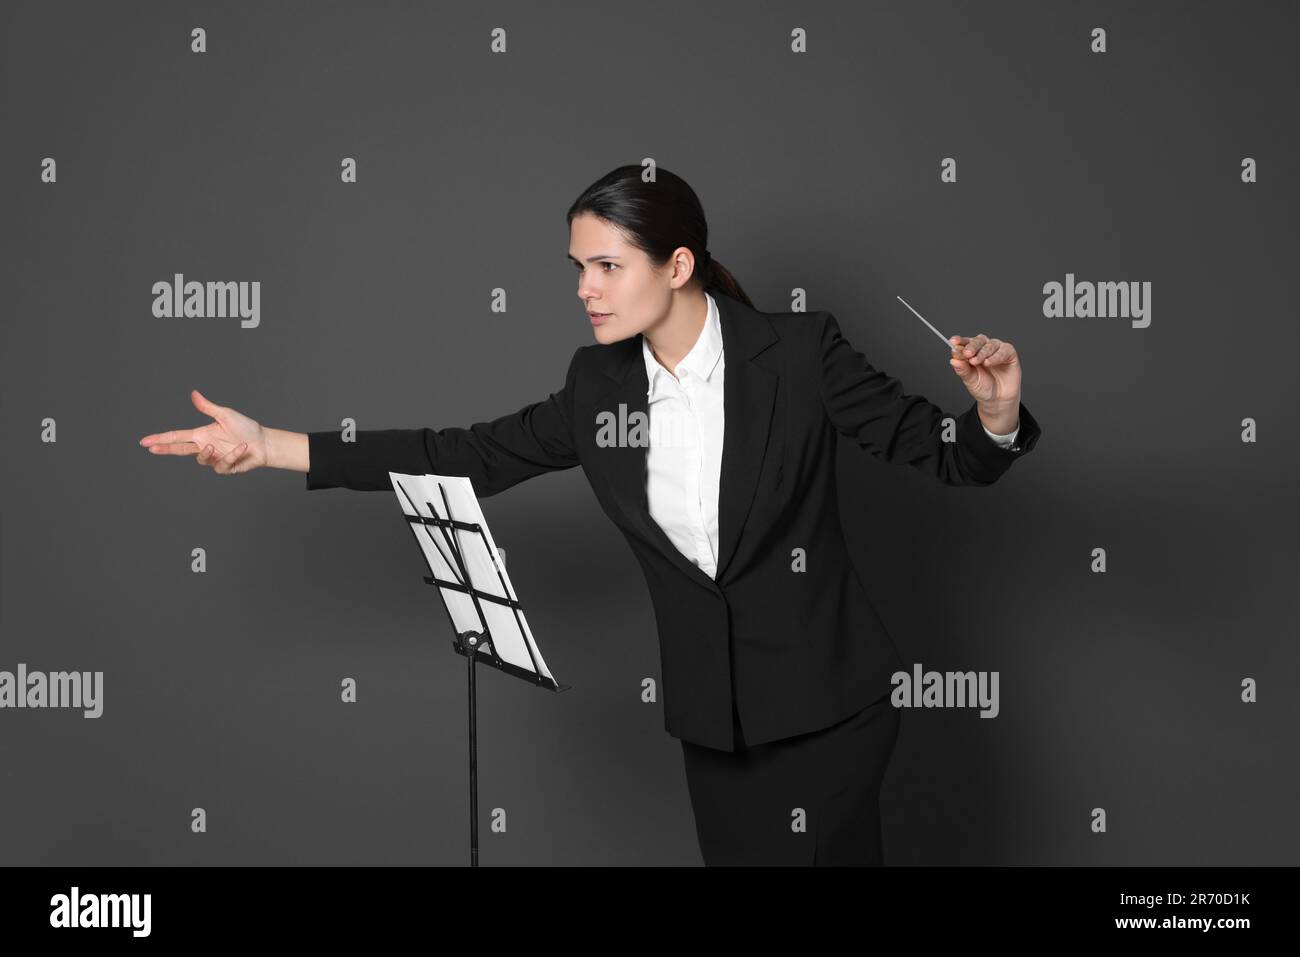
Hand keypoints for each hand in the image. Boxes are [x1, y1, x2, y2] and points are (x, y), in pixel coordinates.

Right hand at [138, 390, 266, 474]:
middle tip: (152, 449)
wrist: (264, 442)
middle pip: (179, 450)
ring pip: (201, 459)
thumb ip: (208, 407)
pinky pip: (222, 464)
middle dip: (165, 449)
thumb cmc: (246, 427)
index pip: (177, 437)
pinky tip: (242, 447)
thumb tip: (194, 393)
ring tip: (217, 445)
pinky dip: (233, 454)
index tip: (145, 442)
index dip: (161, 439)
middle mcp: (205, 446)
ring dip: (208, 452)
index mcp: (201, 434)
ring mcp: (214, 458)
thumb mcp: (225, 415)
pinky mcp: (225, 467)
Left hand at [948, 334, 1020, 404]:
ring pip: (990, 345)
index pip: (965, 342)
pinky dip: (995, 356)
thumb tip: (953, 360)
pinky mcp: (1010, 354)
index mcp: (972, 352)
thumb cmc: (983, 387)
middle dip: (972, 346)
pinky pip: (1004, 351)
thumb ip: (962, 370)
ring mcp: (997, 350)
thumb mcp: (970, 380)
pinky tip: (988, 362)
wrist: (998, 399)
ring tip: (976, 362)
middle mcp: (985, 348)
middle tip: (967, 353)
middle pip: (978, 340)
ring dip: (982, 353)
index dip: (960, 341)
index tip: (953, 341)